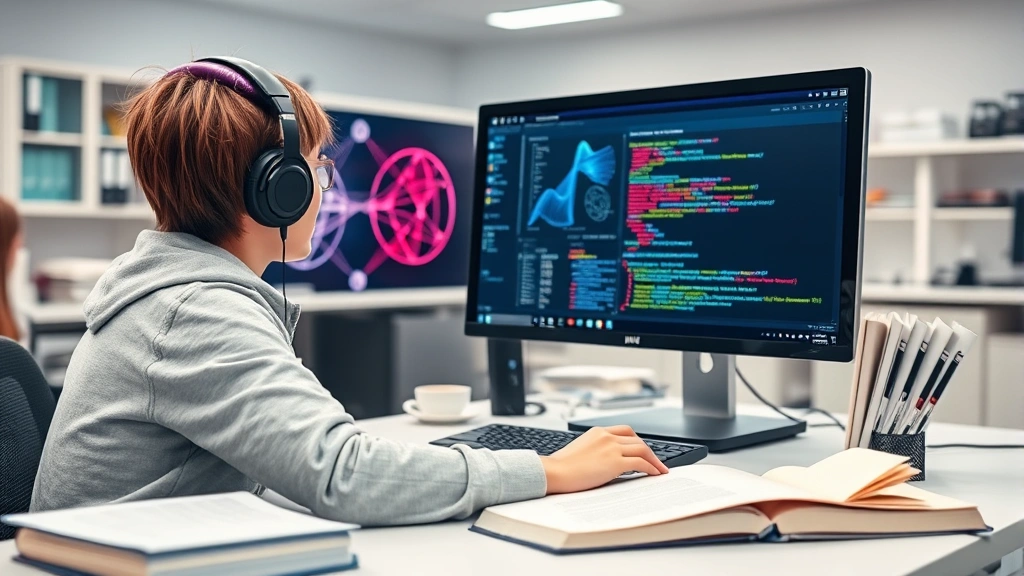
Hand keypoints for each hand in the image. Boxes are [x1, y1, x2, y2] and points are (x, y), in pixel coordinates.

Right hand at [540, 426, 668, 494]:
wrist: (555, 472)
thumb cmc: (562, 466)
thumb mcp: (581, 449)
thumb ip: (596, 450)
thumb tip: (608, 462)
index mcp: (598, 431)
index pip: (625, 431)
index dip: (637, 441)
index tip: (644, 450)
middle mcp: (607, 436)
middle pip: (637, 440)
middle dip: (650, 451)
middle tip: (657, 462)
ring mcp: (611, 448)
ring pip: (642, 450)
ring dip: (655, 460)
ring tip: (661, 470)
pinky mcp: (615, 462)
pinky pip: (640, 463)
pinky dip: (651, 468)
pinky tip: (654, 474)